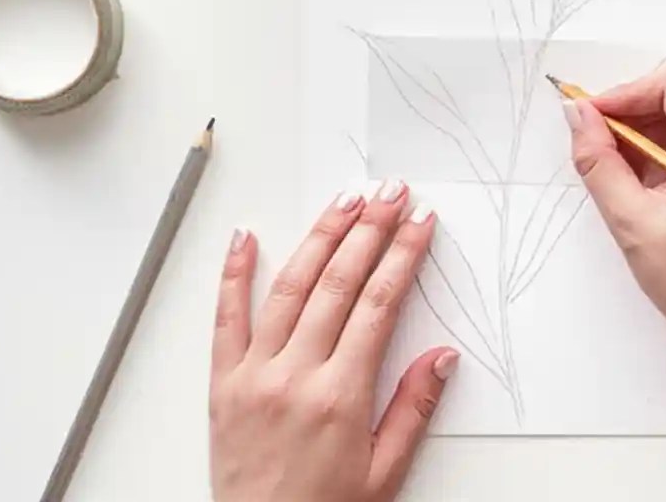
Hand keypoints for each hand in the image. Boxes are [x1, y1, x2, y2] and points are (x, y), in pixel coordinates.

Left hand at [210, 182, 458, 501]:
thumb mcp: (385, 471)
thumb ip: (413, 408)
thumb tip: (442, 356)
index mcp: (340, 396)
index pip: (380, 304)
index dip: (403, 255)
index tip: (419, 222)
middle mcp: (294, 375)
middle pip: (339, 283)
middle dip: (369, 230)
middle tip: (390, 193)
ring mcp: (253, 374)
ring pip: (289, 287)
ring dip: (320, 237)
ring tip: (344, 201)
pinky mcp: (222, 384)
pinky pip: (226, 318)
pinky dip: (235, 273)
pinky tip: (247, 237)